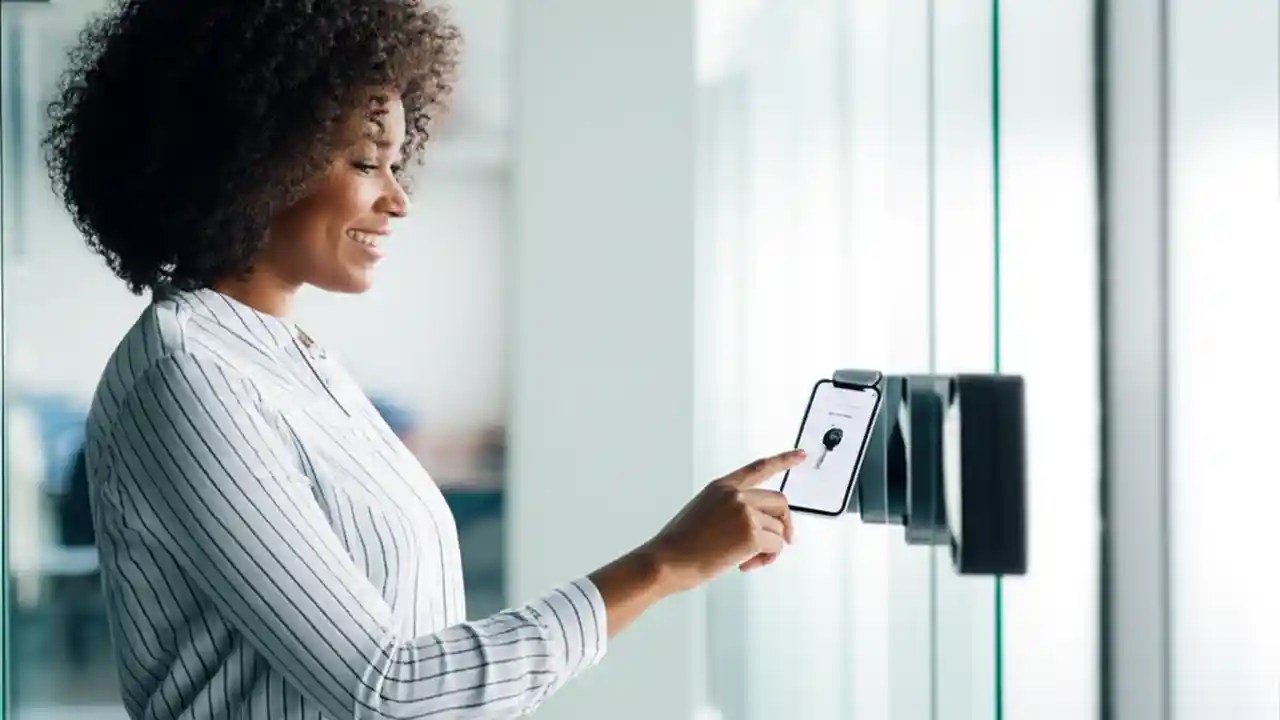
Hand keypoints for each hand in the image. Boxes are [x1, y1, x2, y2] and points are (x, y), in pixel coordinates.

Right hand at [641, 449, 805, 593]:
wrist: (666, 561)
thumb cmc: (680, 544)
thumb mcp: (703, 513)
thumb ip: (731, 511)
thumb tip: (760, 527)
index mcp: (721, 487)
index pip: (759, 468)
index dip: (783, 460)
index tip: (800, 454)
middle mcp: (735, 495)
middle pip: (779, 501)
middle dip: (784, 523)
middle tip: (785, 541)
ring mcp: (744, 512)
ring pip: (778, 529)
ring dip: (769, 548)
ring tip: (747, 560)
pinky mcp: (751, 534)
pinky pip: (775, 547)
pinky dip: (766, 559)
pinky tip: (744, 565)